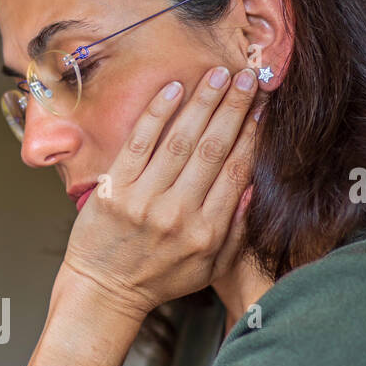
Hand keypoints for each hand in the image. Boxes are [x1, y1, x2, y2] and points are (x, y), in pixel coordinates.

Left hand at [60, 65, 262, 321]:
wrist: (103, 291)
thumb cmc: (159, 278)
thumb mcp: (210, 267)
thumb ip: (237, 230)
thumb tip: (256, 185)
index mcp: (208, 232)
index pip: (237, 171)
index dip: (252, 134)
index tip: (263, 106)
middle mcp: (178, 214)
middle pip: (214, 148)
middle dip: (233, 107)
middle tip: (247, 77)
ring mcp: (144, 201)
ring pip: (180, 140)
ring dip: (203, 101)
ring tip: (218, 74)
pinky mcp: (115, 190)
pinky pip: (139, 142)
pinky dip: (158, 113)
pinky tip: (175, 89)